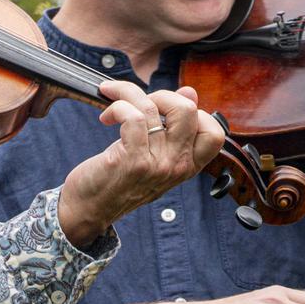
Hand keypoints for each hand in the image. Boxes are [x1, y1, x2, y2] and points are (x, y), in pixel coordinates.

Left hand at [58, 80, 223, 245]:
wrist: (89, 211)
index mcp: (187, 166)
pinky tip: (107, 116)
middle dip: (162, 95)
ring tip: (114, 101)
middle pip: (188, 111)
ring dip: (128, 94)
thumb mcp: (155, 157)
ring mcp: (156, 164)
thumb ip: (174, 130)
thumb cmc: (119, 181)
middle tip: (142, 103)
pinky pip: (132, 116)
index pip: (214, 134)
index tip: (169, 110)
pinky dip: (118, 106)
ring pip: (153, 108)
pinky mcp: (132, 160)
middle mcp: (177, 166)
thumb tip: (189, 92)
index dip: (196, 112)